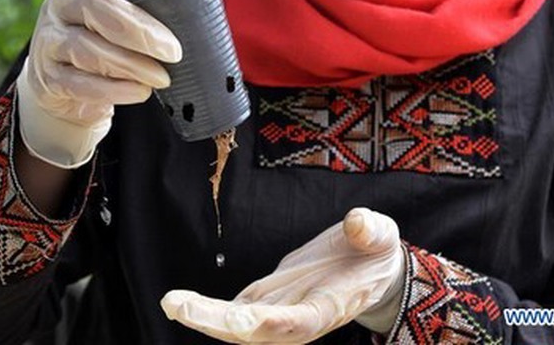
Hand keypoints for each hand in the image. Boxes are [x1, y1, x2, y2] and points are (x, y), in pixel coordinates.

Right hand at [16, 0, 217, 167]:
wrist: (66, 79)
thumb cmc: (105, 26)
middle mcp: (58, 3)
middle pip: (94, 7)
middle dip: (138, 30)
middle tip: (174, 51)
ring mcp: (49, 40)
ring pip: (87, 50)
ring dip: (130, 65)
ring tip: (162, 77)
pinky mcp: (50, 77)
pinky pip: (79, 84)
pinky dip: (112, 90)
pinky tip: (140, 91)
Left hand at [160, 208, 404, 342]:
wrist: (369, 269)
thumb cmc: (374, 252)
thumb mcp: (382, 236)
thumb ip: (371, 231)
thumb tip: (357, 222)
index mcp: (329, 306)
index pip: (298, 323)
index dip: (270, 324)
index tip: (242, 319)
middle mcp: (298, 320)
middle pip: (255, 331)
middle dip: (218, 322)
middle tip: (181, 307)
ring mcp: (279, 313)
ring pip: (237, 324)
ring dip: (203, 317)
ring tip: (172, 302)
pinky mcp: (266, 301)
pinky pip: (232, 312)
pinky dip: (206, 309)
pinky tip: (179, 302)